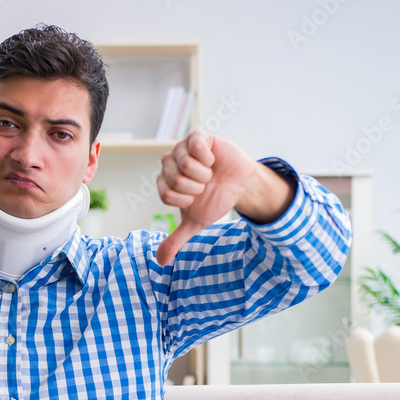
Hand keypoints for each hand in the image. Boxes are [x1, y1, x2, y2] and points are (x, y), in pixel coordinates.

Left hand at [154, 131, 258, 266]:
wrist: (240, 186)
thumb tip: (160, 261)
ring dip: (203, 174)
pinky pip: (195, 146)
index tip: (196, 198)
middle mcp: (170, 163)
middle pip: (175, 180)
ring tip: (209, 173)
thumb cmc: (215, 200)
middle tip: (205, 185)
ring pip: (184, 165)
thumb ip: (176, 239)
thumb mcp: (195, 221)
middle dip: (196, 188)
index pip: (167, 194)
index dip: (186, 199)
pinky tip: (212, 160)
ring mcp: (182, 148)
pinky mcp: (197, 137)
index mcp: (165, 182)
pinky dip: (207, 158)